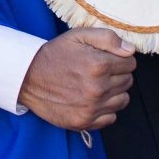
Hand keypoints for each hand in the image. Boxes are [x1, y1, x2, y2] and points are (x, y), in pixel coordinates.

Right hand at [18, 28, 134, 131]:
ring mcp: (91, 108)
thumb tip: (130, 50)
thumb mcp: (78, 36)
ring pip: (123, 100)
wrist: (27, 78)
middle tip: (99, 71)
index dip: (120, 58)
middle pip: (128, 81)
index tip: (107, 58)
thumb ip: (107, 38)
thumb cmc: (54, 55)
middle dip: (117, 74)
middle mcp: (98, 89)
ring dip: (114, 92)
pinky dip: (105, 109)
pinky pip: (111, 118)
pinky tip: (92, 100)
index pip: (130, 63)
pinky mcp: (84, 122)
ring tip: (96, 85)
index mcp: (99, 65)